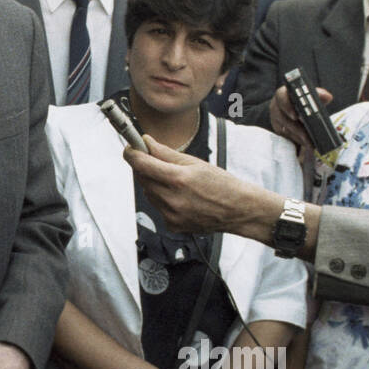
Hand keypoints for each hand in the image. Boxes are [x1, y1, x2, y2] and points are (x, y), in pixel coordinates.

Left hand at [123, 137, 268, 234]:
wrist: (239, 211)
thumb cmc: (222, 184)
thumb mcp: (195, 163)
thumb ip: (166, 154)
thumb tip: (146, 143)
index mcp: (178, 179)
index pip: (141, 164)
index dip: (131, 154)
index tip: (130, 148)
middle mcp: (171, 199)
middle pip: (142, 178)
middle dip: (143, 167)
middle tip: (152, 159)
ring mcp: (171, 215)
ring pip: (148, 193)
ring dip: (153, 183)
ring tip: (173, 180)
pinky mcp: (172, 225)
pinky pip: (158, 207)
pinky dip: (162, 199)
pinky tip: (179, 196)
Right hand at [268, 84, 333, 156]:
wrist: (297, 109)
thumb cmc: (305, 101)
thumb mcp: (311, 96)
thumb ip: (319, 95)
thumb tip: (327, 97)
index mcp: (283, 94)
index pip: (281, 98)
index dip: (287, 107)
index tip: (296, 116)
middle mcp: (276, 106)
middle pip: (283, 117)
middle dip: (296, 128)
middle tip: (307, 136)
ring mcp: (276, 119)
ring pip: (284, 129)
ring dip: (298, 137)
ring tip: (310, 143)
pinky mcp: (278, 129)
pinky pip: (286, 137)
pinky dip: (297, 141)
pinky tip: (306, 144)